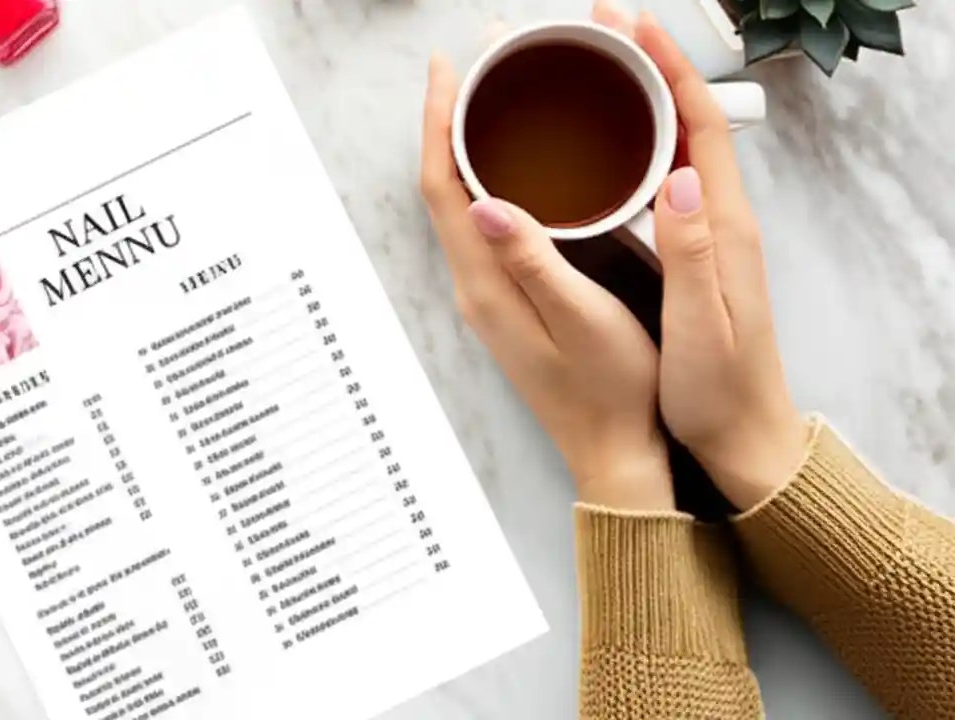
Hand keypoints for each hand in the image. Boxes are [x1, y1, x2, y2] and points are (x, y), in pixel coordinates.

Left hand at [421, 54, 672, 510]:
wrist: (613, 451)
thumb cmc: (611, 391)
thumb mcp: (581, 321)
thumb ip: (533, 261)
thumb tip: (486, 202)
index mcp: (487, 284)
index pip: (443, 189)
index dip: (440, 124)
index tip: (449, 72)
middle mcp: (476, 286)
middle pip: (443, 188)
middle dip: (449, 123)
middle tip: (474, 69)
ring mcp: (489, 293)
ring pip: (461, 204)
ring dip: (465, 150)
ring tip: (488, 99)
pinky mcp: (508, 298)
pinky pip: (484, 225)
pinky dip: (488, 181)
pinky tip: (514, 165)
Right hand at [595, 3, 807, 508]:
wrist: (744, 436)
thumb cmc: (722, 391)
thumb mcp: (704, 326)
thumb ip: (692, 253)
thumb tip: (679, 179)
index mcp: (724, 229)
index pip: (700, 126)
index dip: (669, 69)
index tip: (630, 27)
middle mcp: (718, 220)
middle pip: (686, 119)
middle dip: (648, 64)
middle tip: (600, 28)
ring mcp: (703, 234)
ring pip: (672, 144)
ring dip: (640, 96)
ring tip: (597, 66)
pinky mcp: (686, 252)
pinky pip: (661, 177)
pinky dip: (635, 143)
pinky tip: (605, 145)